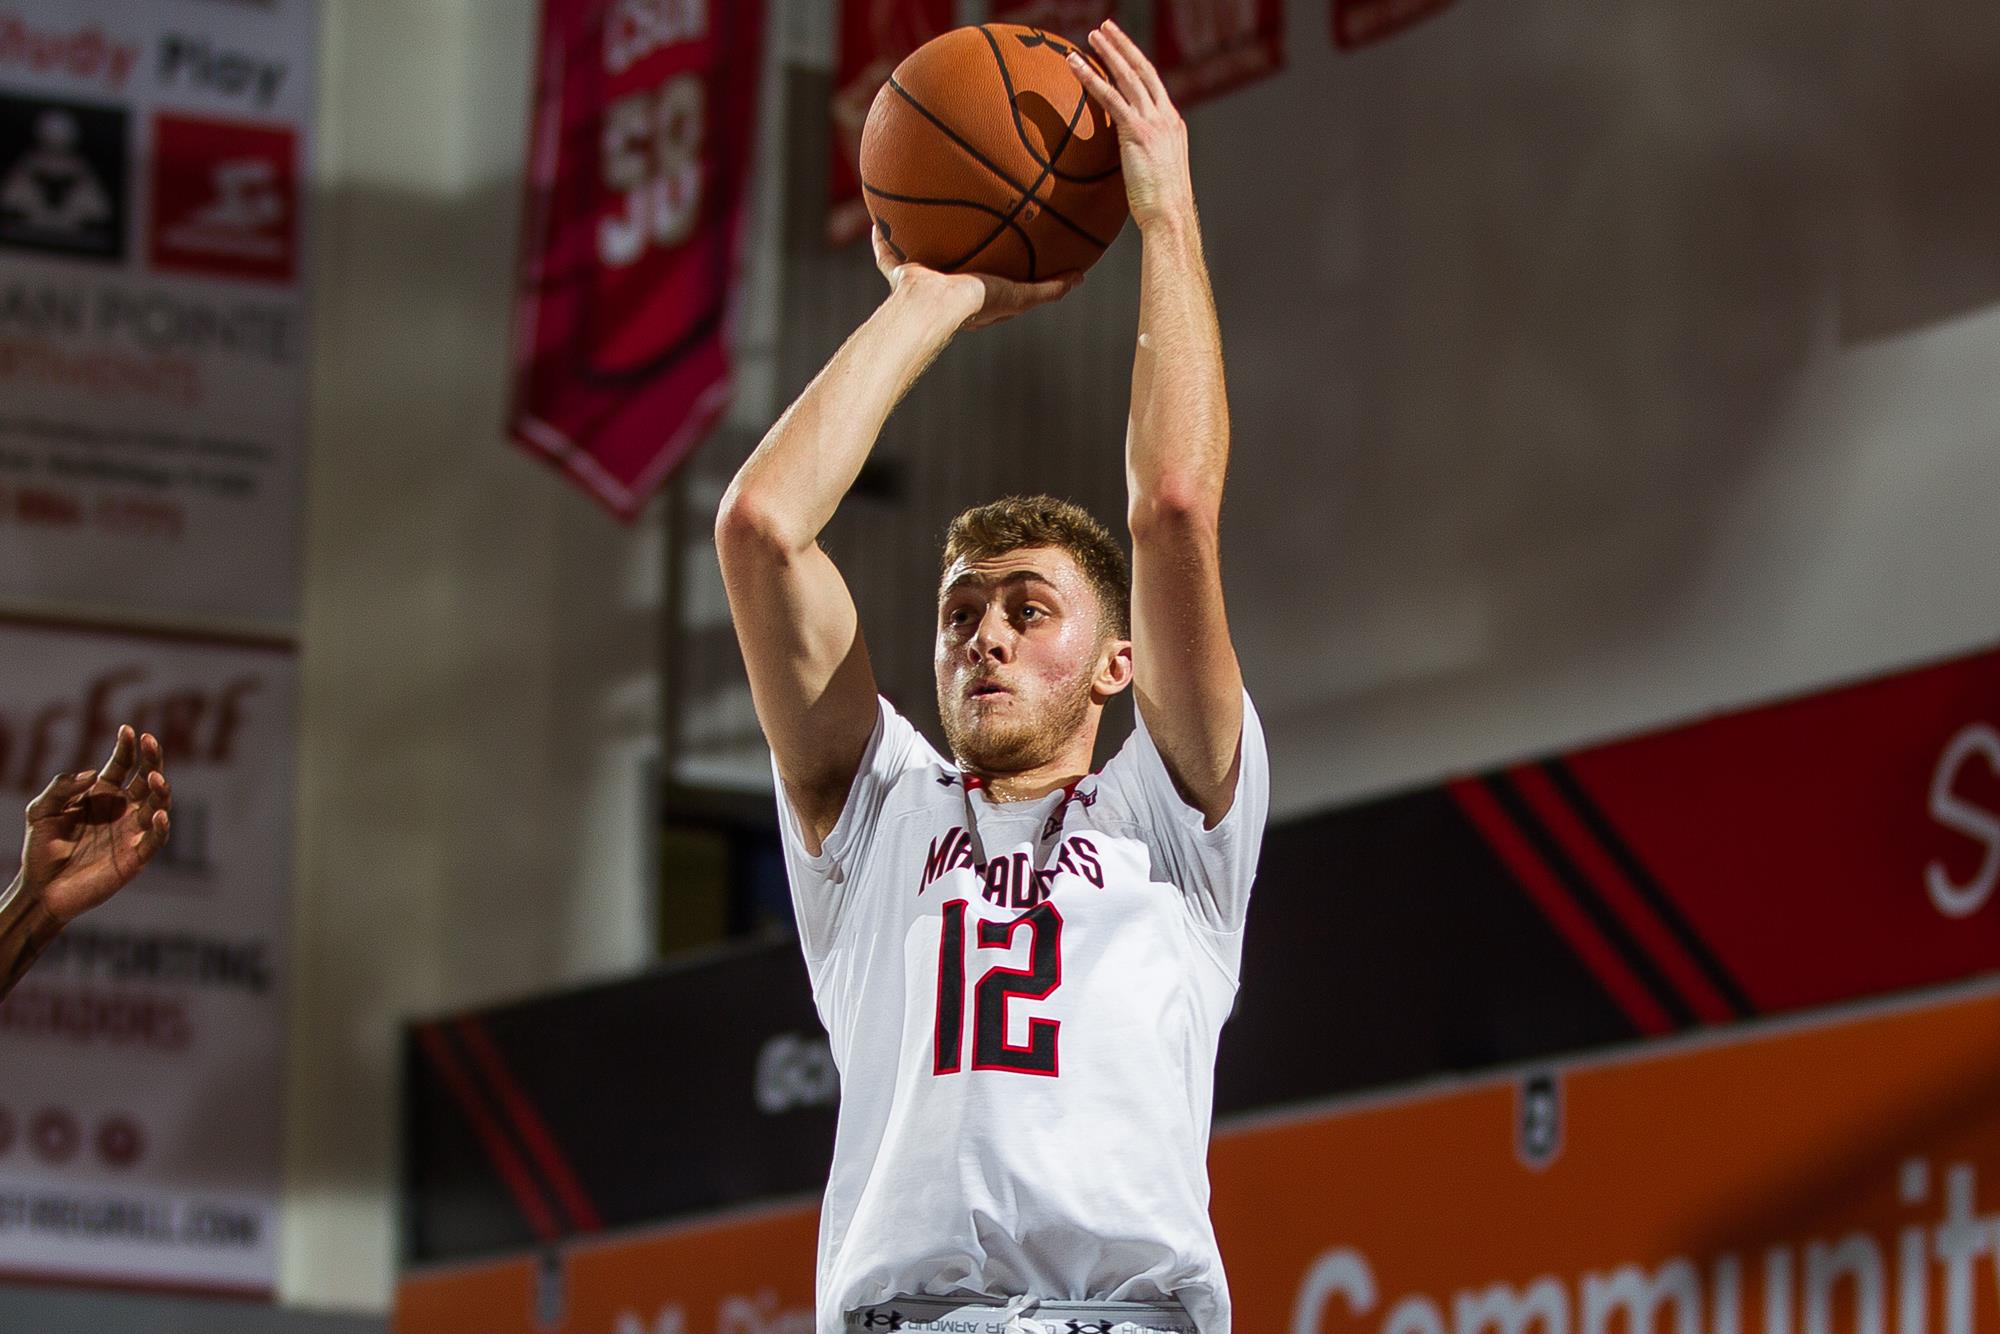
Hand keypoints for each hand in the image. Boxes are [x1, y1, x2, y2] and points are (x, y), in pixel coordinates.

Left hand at [20, 725, 171, 924]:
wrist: (41, 889)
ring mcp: (132, 832)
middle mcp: (123, 810)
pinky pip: (155, 840)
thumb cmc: (40, 849)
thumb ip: (61, 788)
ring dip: (160, 790)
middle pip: (146, 779)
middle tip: (150, 741)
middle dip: (152, 759)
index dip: (128, 747)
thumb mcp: (40, 811)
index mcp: (103, 795)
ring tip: (155, 777)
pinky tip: (158, 814)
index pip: (122, 765)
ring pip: (157, 805)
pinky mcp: (135, 857)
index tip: (129, 730)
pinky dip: (161, 827)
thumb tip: (93, 774)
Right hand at [873, 222, 1079, 330]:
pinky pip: (885, 253)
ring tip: (921, 213)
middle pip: (949, 266)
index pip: (982, 282)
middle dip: (953, 250)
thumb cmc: (978, 302)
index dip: (989, 268)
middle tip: (960, 226)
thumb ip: (1048, 289)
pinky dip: (880, 239)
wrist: (938, 304)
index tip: (996, 249)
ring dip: (917, 239)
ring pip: (918, 258)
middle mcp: (945, 291)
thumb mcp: (1020, 296)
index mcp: (971, 299)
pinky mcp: (898, 273)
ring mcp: (919, 282)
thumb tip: (1078, 278)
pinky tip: (876, 218)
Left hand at [1065, 21, 1194, 231]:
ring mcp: (1154, 122)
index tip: (1122, 49)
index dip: (1137, 63)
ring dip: (1108, 52)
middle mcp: (1166, 117)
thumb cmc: (1161, 205)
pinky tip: (1075, 64)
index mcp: (1172, 124)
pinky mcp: (1137, 132)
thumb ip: (1145, 155)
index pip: (1153, 85)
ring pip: (1128, 77)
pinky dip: (1091, 77)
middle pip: (1143, 70)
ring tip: (1091, 35)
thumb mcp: (1157, 173)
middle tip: (1106, 28)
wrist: (1170, 216)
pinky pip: (1110, 97)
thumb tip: (1129, 159)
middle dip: (1123, 46)